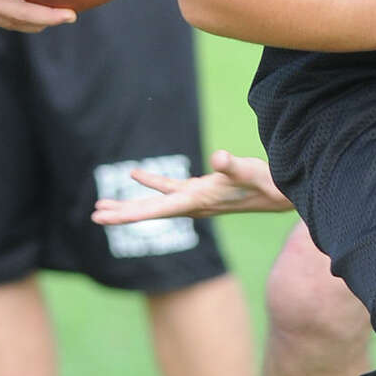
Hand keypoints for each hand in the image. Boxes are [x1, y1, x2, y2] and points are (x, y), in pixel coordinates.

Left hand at [93, 149, 291, 223]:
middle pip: (149, 211)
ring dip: (131, 201)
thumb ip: (233, 166)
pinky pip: (169, 187)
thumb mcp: (249, 171)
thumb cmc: (267, 183)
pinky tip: (136, 175)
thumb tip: (218, 157)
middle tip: (94, 214)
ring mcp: (195, 198)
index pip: (155, 210)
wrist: (281, 195)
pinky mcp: (201, 189)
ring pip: (155, 201)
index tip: (103, 217)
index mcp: (197, 201)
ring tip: (104, 203)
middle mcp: (192, 204)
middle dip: (121, 212)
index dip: (127, 213)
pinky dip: (151, 182)